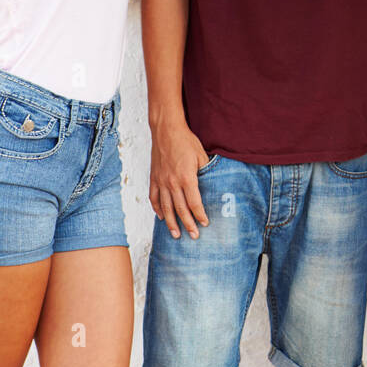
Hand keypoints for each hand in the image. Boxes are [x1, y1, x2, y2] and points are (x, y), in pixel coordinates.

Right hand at [148, 119, 211, 238]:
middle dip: (188, 224)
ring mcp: (161, 182)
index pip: (194, 202)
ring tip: (176, 234)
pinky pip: (154, 198)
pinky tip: (161, 217)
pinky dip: (157, 209)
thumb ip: (206, 172)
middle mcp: (172, 183)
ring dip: (171, 222)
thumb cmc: (186, 142)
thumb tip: (212, 183)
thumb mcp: (201, 155)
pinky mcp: (154, 178)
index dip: (200, 215)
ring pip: (166, 207)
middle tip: (193, 236)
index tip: (205, 224)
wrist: (166, 131)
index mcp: (187, 178)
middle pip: (180, 209)